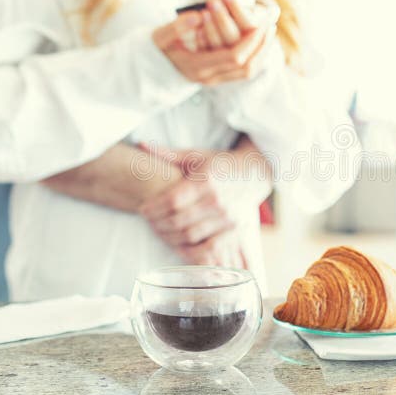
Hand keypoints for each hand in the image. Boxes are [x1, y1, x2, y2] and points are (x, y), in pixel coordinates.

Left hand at [138, 145, 245, 266]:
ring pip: (190, 235)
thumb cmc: (220, 163)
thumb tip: (141, 145)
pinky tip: (177, 243)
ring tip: (158, 230)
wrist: (254, 173)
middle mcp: (218, 200)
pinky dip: (189, 249)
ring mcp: (227, 218)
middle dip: (157, 223)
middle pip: (178, 220)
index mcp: (206, 180)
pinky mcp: (232, 230)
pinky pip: (206, 248)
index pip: (172, 200)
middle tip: (147, 221)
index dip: (153, 208)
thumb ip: (169, 154)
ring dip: (168, 236)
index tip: (142, 209)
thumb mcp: (196, 155)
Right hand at [152, 0, 268, 84]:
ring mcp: (215, 80)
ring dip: (262, 53)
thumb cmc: (156, 49)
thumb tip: (197, 15)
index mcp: (197, 67)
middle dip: (261, 46)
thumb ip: (176, 26)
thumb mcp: (160, 36)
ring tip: (269, 32)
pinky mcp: (218, 77)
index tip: (259, 23)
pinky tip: (261, 42)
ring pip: (248, 72)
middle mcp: (209, 77)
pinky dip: (256, 57)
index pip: (234, 57)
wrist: (151, 70)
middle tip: (270, 25)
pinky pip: (244, 72)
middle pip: (246, 67)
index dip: (250, 41)